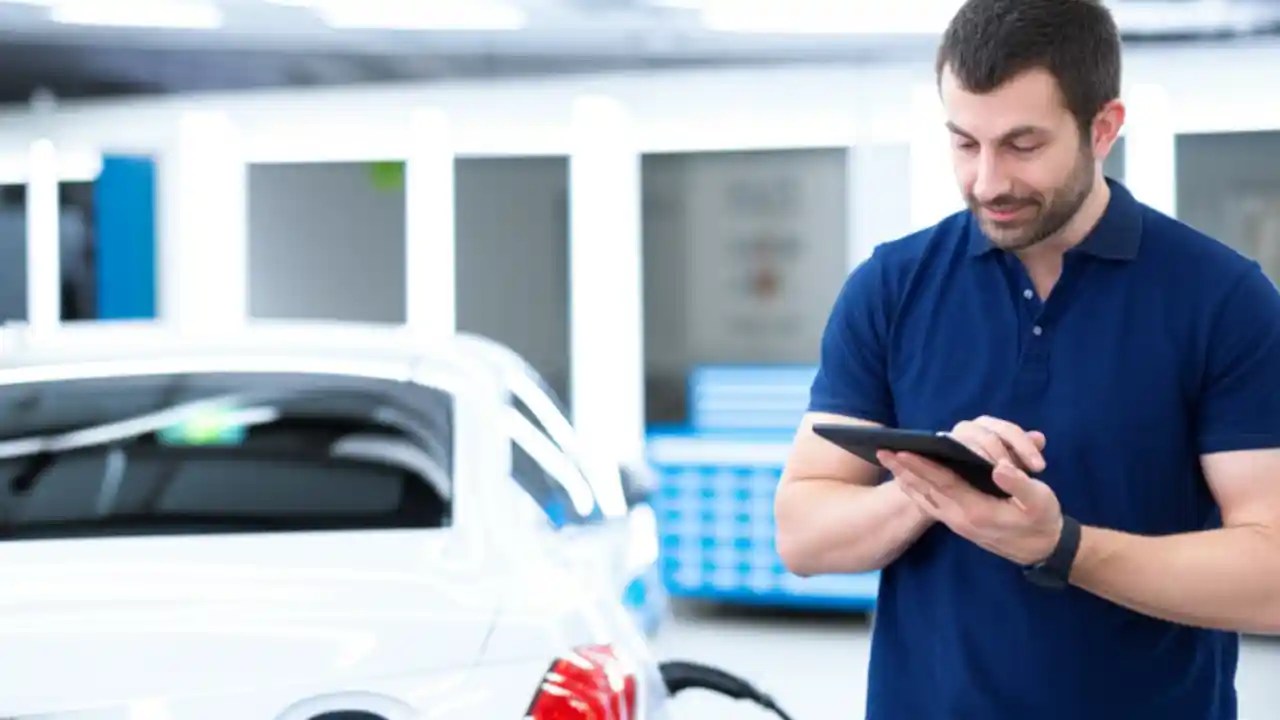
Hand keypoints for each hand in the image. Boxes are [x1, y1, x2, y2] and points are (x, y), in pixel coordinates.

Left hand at [877, 419, 1062, 565]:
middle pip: (925, 490)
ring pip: (924, 497)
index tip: (903, 450)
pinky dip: (914, 490)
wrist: (1042, 550)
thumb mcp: (1041, 502)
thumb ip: (1020, 485)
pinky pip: (929, 505)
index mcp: (978, 511)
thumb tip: (999, 467)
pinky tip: (905, 478)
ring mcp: (956, 522)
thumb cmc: (1041, 520)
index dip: (922, 466)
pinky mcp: (957, 522)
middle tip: (881, 450)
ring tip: (887, 460)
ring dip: (904, 478)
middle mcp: (960, 518)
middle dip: (903, 469)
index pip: (944, 483)